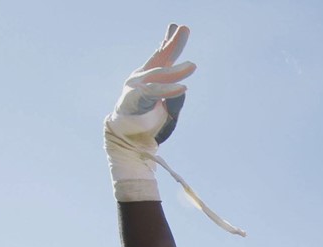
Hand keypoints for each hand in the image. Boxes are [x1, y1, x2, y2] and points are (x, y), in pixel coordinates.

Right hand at [105, 24, 195, 201]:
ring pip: (159, 76)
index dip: (169, 41)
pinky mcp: (133, 99)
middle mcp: (142, 79)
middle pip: (160, 59)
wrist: (129, 144)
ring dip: (176, 71)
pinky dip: (168, 91)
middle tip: (184, 28)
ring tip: (193, 66)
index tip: (177, 25)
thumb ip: (176, 101)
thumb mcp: (170, 114)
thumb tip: (182, 89)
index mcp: (151, 80)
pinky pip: (153, 93)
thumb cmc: (149, 128)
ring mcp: (136, 87)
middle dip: (172, 44)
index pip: (162, 57)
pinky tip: (182, 87)